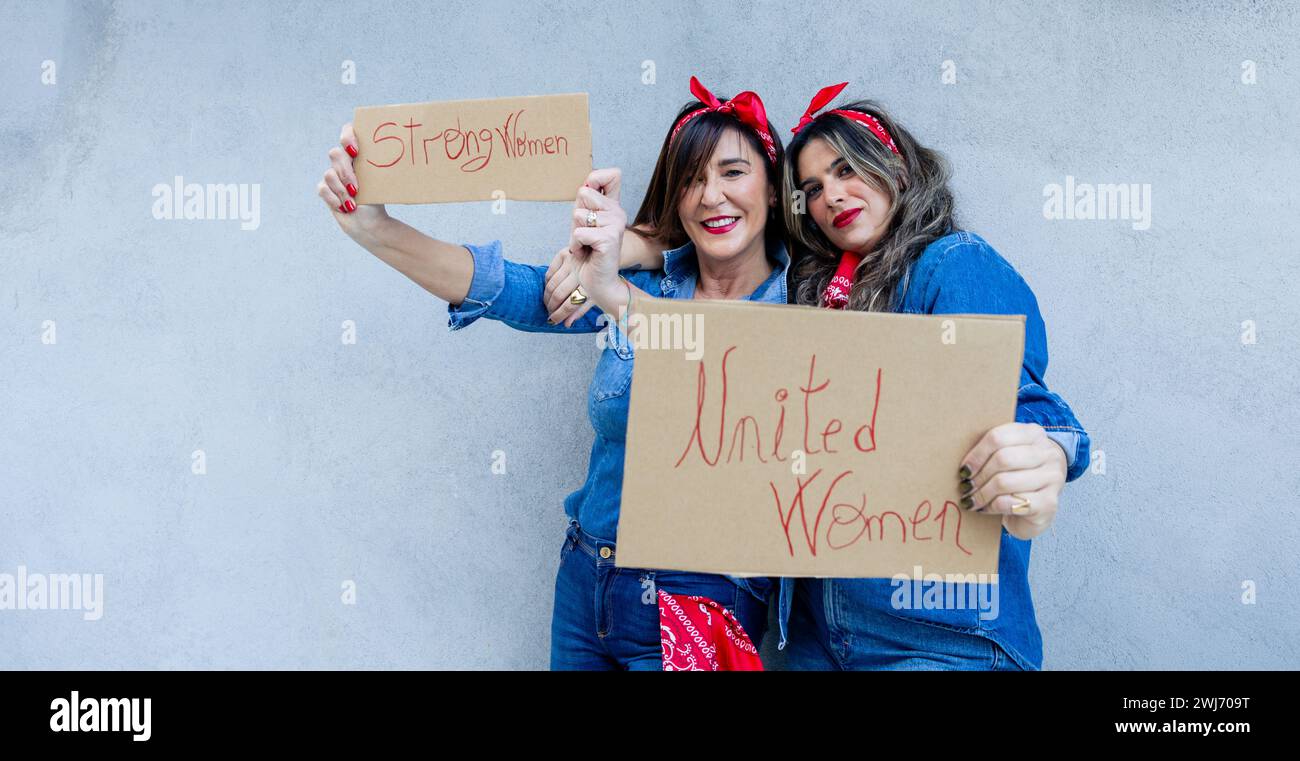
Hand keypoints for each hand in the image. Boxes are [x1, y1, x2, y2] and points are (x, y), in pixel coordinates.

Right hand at [317, 122, 388, 238]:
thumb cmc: (379, 200)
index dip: (347, 136)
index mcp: (359, 154)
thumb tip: (398, 154)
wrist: (372, 223)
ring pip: (329, 174)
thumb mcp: (383, 181)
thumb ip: (381, 166)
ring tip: (354, 203)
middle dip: (346, 172)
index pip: (348, 132)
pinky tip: (346, 207)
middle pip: (335, 154)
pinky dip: (335, 199)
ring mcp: (333, 174)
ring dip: (342, 191)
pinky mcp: (325, 189)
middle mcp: (344, 161)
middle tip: (356, 188)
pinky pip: (323, 188)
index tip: (356, 151)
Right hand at [544, 246, 596, 325]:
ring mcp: (571, 263)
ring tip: (547, 303)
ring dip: (547, 296)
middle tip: (549, 313)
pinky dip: (547, 282)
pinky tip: (548, 288)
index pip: (570, 305)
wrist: (606, 255)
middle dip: (552, 307)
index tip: (554, 321)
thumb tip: (567, 324)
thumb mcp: (595, 296)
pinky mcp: (564, 254)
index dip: (560, 315)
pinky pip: (550, 272)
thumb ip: (581, 310)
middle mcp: (580, 274)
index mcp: (590, 287)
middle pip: (559, 295)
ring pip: (552, 284)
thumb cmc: (601, 279)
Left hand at [545, 169, 625, 324]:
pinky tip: (586, 253)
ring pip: (578, 215)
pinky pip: (579, 233)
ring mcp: (616, 225)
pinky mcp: (609, 239)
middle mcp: (618, 212)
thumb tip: (585, 184)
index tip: (589, 195)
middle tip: (584, 233)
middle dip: (575, 215)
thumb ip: (586, 202)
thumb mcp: (585, 222)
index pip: (612, 174)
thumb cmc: (589, 252)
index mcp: (613, 206)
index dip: (595, 178)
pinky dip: (576, 245)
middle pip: (583, 192)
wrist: (597, 282)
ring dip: (574, 233)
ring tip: (585, 245)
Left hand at [958, 422, 1066, 539]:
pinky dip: (992, 506)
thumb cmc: (1017, 475)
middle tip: (965, 487)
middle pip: (1002, 459)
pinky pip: (1011, 502)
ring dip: (982, 494)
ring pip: (1005, 482)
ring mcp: (1052, 478)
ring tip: (971, 499)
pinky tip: (986, 508)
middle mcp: (1047, 453)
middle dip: (978, 476)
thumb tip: (962, 463)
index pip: (998, 437)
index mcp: (1033, 434)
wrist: (1041, 503)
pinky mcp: (1049, 503)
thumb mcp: (1007, 455)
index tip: (963, 469)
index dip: (976, 455)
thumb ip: (990, 451)